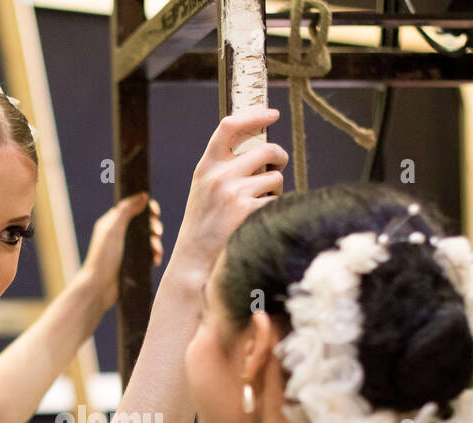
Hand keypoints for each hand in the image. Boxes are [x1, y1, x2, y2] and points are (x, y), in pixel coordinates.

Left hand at [78, 192, 163, 313]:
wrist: (100, 287)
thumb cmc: (104, 257)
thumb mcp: (114, 229)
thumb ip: (127, 210)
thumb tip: (143, 195)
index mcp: (112, 223)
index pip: (132, 208)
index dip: (146, 208)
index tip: (155, 212)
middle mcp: (120, 234)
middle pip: (144, 223)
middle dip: (153, 227)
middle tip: (156, 232)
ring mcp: (127, 249)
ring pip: (148, 240)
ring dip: (156, 244)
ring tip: (156, 251)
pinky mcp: (133, 263)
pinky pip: (148, 255)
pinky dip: (154, 256)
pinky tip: (155, 260)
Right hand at [172, 108, 287, 278]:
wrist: (194, 259)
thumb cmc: (204, 223)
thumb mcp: (204, 188)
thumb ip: (224, 166)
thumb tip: (261, 147)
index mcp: (206, 166)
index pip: (229, 126)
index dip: (255, 115)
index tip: (273, 114)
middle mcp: (219, 175)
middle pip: (266, 149)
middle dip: (278, 158)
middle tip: (277, 167)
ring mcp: (234, 193)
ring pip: (276, 177)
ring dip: (275, 190)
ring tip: (259, 204)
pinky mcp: (248, 211)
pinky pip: (276, 200)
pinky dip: (273, 208)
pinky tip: (257, 220)